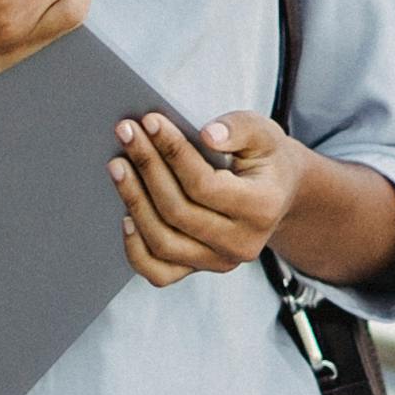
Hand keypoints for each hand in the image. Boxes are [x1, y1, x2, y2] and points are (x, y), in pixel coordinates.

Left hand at [114, 108, 306, 285]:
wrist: (276, 193)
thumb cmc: (265, 159)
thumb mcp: (264, 133)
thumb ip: (240, 128)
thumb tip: (208, 135)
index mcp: (263, 208)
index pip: (204, 184)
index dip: (173, 152)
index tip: (150, 121)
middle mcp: (243, 243)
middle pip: (178, 211)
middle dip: (147, 167)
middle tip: (126, 133)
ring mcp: (220, 261)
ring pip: (163, 242)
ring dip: (134, 201)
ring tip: (118, 165)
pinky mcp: (200, 270)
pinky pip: (159, 272)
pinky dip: (136, 249)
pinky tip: (125, 216)